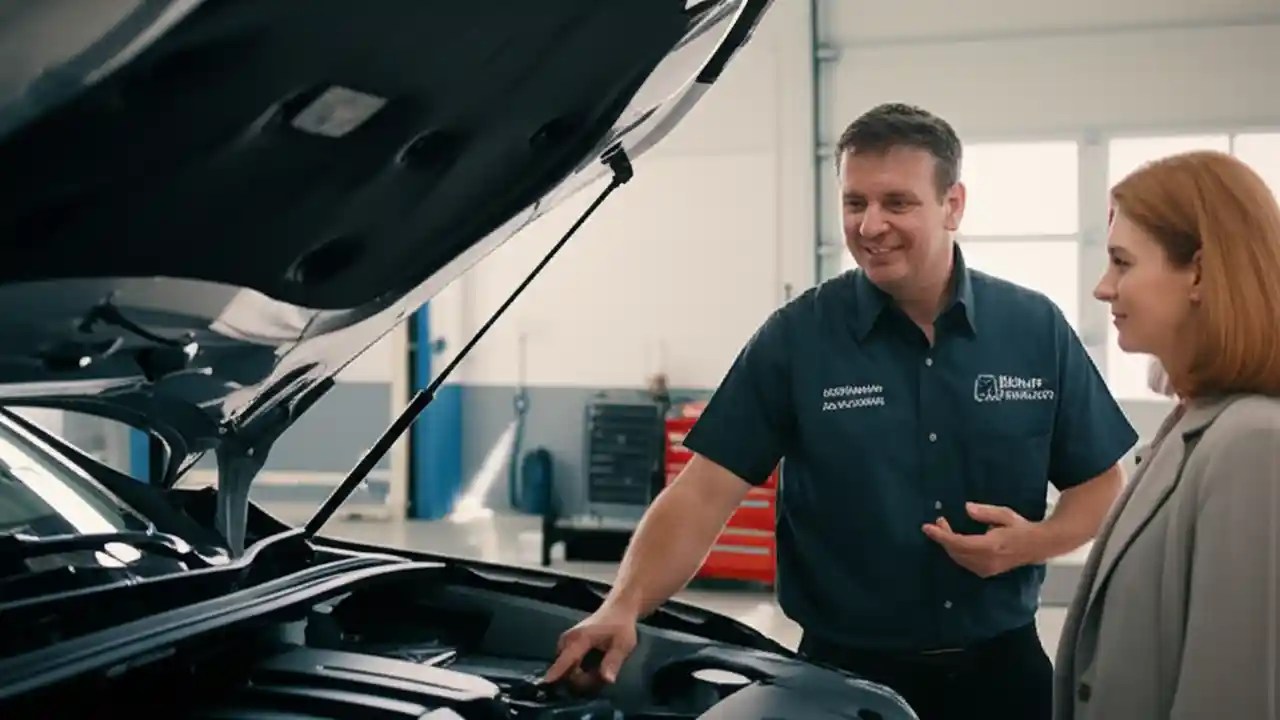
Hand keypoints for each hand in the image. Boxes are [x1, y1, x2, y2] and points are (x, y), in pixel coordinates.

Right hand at [543, 604, 638, 692]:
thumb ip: (613, 662)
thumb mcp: (623, 645)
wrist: (617, 610)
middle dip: (581, 679)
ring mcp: (564, 642)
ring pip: (566, 669)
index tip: (545, 683)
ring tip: (598, 668)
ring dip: (581, 675)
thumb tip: (607, 680)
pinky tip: (591, 665)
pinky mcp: (565, 644)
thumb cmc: (621, 627)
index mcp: (580, 638)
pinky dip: (578, 669)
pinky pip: (567, 664)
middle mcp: (567, 640)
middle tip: (600, 676)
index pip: (566, 659)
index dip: (556, 672)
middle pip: (566, 670)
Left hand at [922, 502, 1040, 577]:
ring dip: (949, 545)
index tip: (926, 527)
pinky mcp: (987, 573)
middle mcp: (986, 561)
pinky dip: (957, 552)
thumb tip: (967, 508)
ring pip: (959, 559)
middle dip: (943, 537)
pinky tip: (955, 542)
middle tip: (940, 521)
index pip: (958, 543)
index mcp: (990, 546)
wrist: (1038, 546)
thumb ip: (985, 512)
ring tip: (945, 528)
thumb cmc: (1020, 527)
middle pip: (955, 552)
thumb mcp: (1004, 514)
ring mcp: (987, 569)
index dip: (941, 536)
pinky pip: (965, 563)